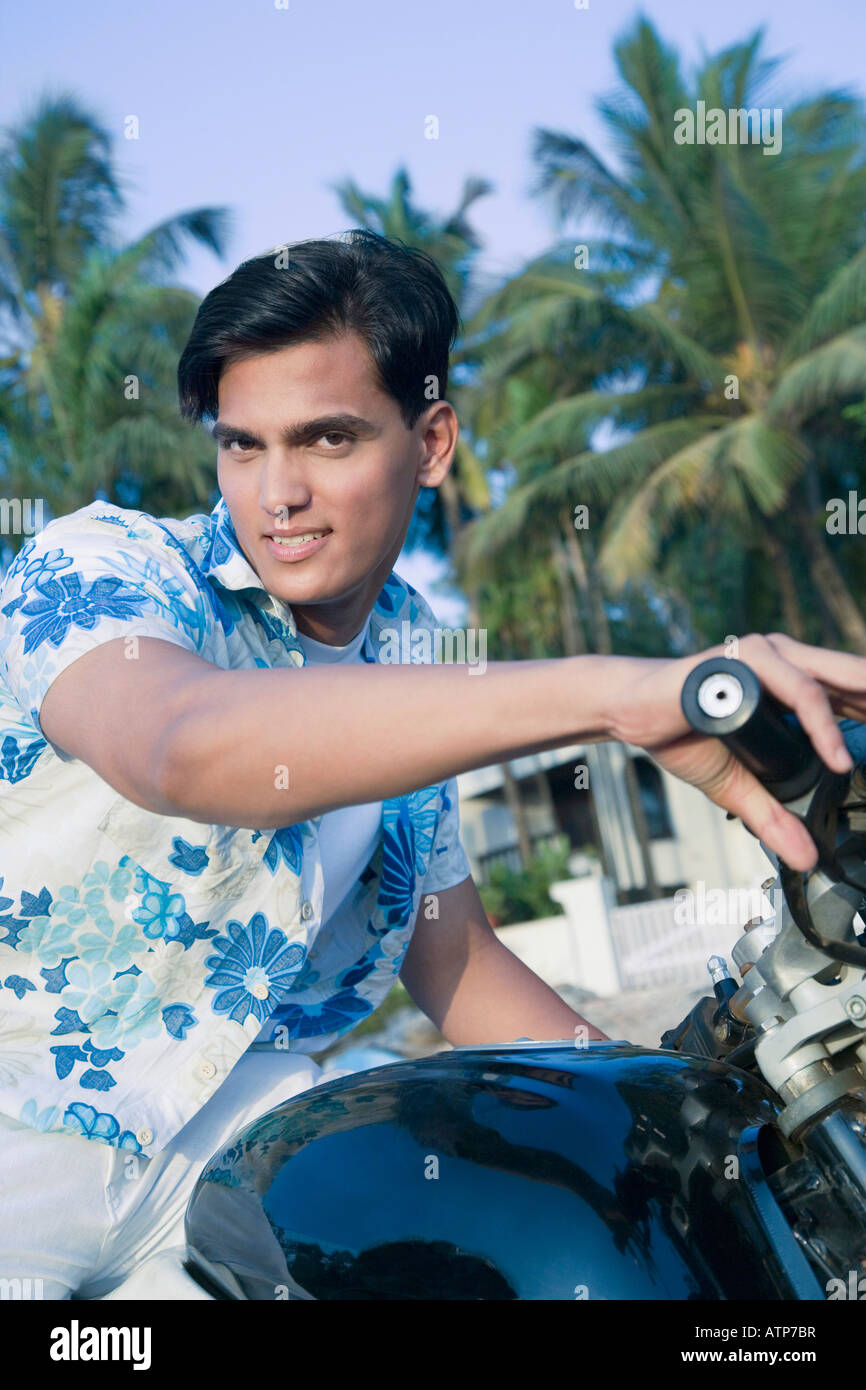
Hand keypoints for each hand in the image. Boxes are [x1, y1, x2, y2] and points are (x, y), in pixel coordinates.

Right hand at [607, 633, 863, 872]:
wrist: (632, 714)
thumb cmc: (681, 733)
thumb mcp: (740, 786)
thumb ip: (774, 817)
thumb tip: (802, 856)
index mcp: (791, 679)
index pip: (853, 694)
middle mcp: (785, 659)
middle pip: (856, 679)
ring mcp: (766, 656)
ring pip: (835, 679)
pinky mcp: (744, 662)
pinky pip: (796, 690)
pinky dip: (821, 725)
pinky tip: (836, 758)